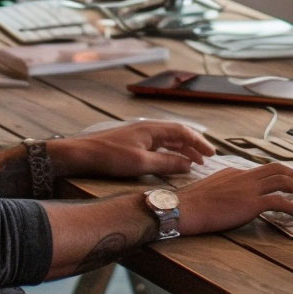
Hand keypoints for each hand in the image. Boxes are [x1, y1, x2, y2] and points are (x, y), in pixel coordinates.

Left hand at [56, 118, 215, 180]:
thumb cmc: (110, 157)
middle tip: (206, 158)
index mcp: (152, 129)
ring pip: (168, 139)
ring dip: (182, 149)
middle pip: (177, 133)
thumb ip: (166, 164)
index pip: (183, 131)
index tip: (211, 154)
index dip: (199, 142)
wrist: (81, 154)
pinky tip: (170, 160)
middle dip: (193, 145)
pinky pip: (158, 144)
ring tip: (192, 161)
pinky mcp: (132, 142)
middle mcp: (148, 128)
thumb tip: (188, 165)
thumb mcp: (141, 163)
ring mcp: (139, 134)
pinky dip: (169, 151)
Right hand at [178, 159, 292, 235]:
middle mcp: (245, 176)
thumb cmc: (192, 204)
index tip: (292, 181)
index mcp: (236, 172)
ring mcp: (249, 188)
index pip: (264, 170)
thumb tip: (233, 197)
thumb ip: (226, 189)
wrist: (184, 208)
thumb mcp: (211, 189)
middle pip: (279, 169)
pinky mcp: (251, 203)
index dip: (282, 175)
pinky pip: (280, 202)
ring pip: (284, 181)